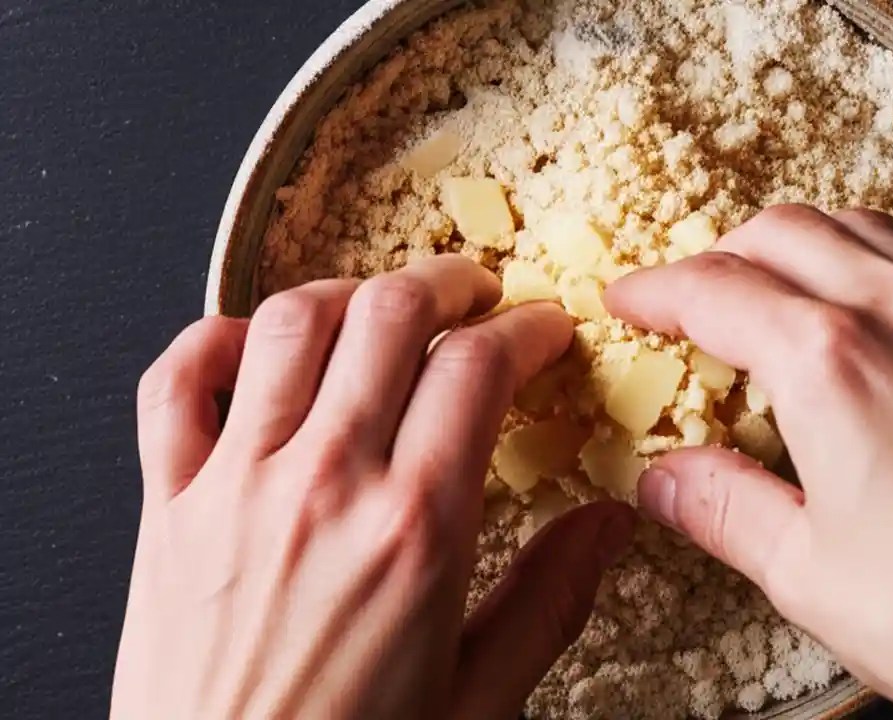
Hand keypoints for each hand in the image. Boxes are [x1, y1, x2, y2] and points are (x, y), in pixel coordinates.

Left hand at [112, 256, 635, 718]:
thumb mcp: (480, 695)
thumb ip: (552, 598)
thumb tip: (612, 523)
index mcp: (417, 527)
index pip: (480, 367)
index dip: (528, 328)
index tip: (545, 329)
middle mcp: (326, 484)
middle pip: (392, 315)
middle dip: (449, 283)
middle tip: (476, 294)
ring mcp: (236, 485)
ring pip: (290, 322)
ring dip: (349, 292)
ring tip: (381, 305)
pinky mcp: (166, 504)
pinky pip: (174, 381)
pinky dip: (212, 338)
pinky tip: (253, 346)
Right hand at [606, 205, 892, 718]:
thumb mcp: (800, 569)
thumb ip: (718, 504)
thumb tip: (660, 478)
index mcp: (832, 364)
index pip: (715, 290)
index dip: (655, 291)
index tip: (626, 303)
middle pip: (782, 234)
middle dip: (717, 258)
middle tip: (685, 305)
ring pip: (857, 228)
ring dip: (795, 247)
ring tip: (764, 294)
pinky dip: (874, 263)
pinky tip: (864, 310)